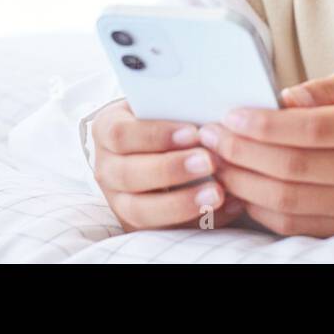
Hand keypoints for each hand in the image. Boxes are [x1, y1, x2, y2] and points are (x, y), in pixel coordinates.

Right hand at [91, 99, 245, 231]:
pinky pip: (163, 230)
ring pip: (140, 210)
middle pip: (129, 174)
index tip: (193, 133)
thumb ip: (178, 107)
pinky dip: (197, 221)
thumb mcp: (163, 103)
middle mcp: (107, 168)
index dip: (156, 135)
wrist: (153, 142)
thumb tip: (211, 115)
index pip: (121, 134)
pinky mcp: (137, 224)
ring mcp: (118, 199)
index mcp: (107, 130)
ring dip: (180, 203)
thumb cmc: (163, 115)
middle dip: (171, 170)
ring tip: (217, 193)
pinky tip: (227, 207)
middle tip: (208, 162)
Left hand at [195, 64, 333, 236]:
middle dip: (241, 151)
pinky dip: (258, 208)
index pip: (312, 129)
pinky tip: (238, 186)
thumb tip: (283, 98)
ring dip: (242, 181)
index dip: (265, 124)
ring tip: (216, 160)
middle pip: (293, 167)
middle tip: (209, 135)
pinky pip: (292, 225)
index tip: (230, 115)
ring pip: (287, 200)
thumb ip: (325, 87)